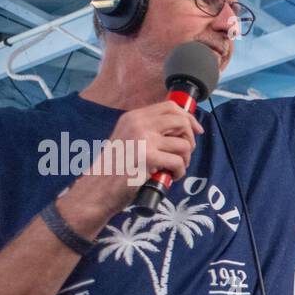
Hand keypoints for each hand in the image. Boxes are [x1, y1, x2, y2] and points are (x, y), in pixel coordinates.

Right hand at [66, 102, 203, 221]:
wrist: (98, 187)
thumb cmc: (115, 167)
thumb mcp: (129, 138)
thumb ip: (149, 130)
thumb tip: (181, 129)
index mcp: (134, 116)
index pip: (170, 106)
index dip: (188, 118)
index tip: (196, 131)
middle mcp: (138, 123)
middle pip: (181, 121)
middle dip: (190, 139)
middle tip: (185, 154)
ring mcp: (142, 139)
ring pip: (183, 144)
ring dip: (185, 160)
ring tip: (174, 169)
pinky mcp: (147, 157)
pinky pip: (178, 162)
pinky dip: (179, 172)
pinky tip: (169, 177)